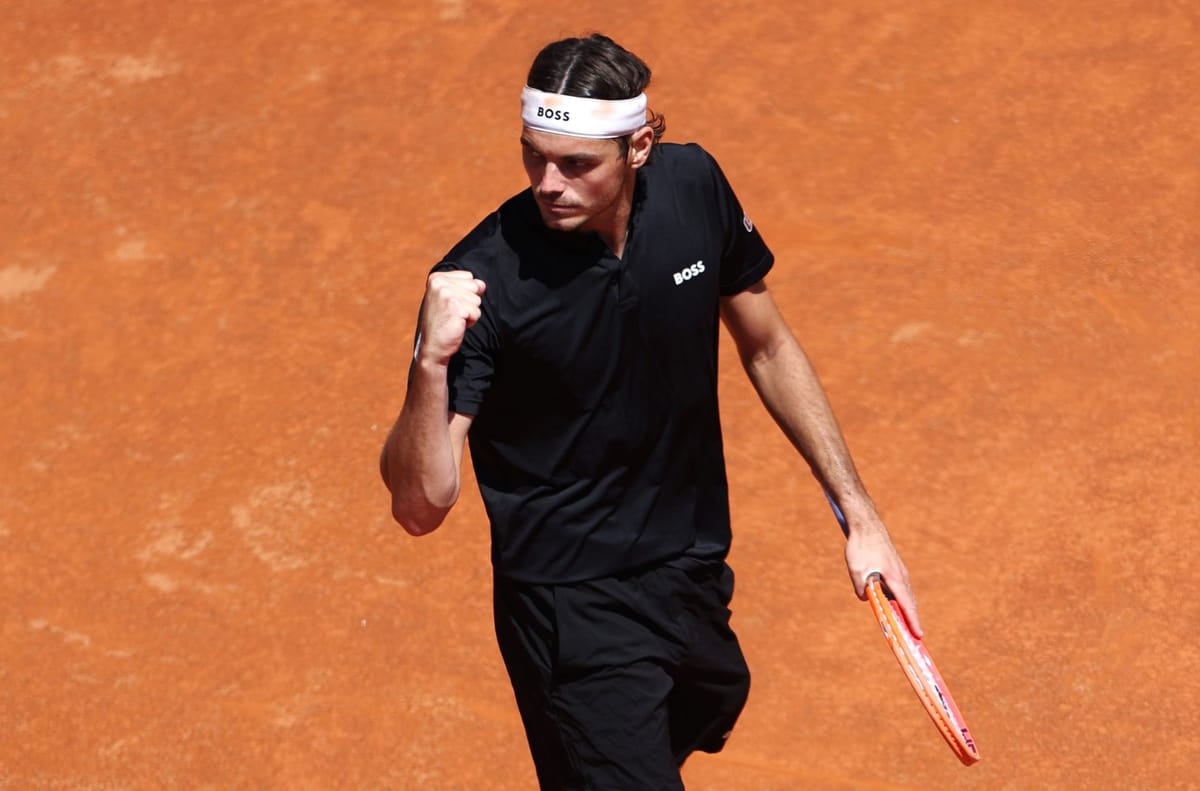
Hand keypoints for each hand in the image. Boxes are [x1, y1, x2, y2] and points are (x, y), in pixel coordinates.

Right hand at [417, 269, 486, 365]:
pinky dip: (471, 321)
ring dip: (470, 312)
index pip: (469, 277)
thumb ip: (466, 286)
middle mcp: (440, 283)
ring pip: (477, 300)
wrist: (433, 345)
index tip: (451, 304)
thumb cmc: (443, 322)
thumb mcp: (452, 298)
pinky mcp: (455, 307)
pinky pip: (476, 312)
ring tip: (455, 318)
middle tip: (453, 312)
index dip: (465, 293)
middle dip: (469, 302)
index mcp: (437, 278)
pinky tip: (457, 324)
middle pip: (475, 287)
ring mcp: (446, 294)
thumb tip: (482, 284)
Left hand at [844, 518, 922, 637]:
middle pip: (909, 602)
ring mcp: (899, 570)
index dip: (913, 621)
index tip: (919, 635)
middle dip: (913, 619)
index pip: (906, 605)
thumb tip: (866, 599)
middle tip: (915, 636)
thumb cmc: (862, 546)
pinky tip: (895, 603)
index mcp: (895, 578)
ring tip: (908, 624)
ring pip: (905, 594)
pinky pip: (900, 586)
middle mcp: (901, 575)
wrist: (866, 524)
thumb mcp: (857, 570)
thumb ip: (862, 588)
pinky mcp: (894, 566)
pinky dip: (901, 598)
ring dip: (907, 609)